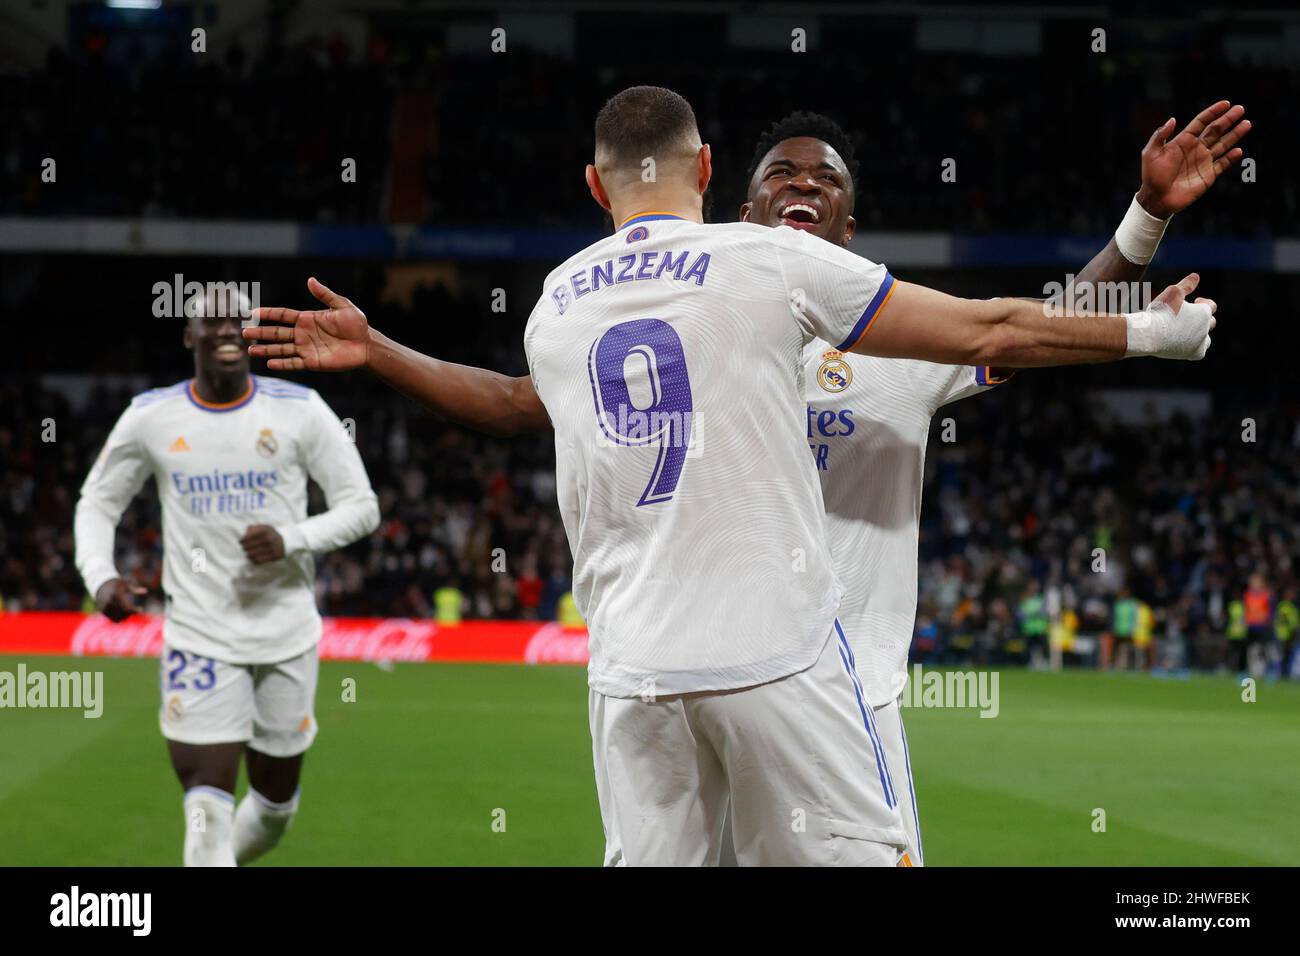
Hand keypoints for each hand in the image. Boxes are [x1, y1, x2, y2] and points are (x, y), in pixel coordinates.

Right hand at [95, 578, 146, 622]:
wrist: (100, 584)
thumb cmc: (116, 584)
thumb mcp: (126, 584)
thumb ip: (135, 589)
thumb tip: (146, 591)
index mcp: (116, 595)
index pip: (127, 607)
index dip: (135, 610)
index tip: (141, 609)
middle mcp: (109, 602)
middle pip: (123, 613)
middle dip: (130, 613)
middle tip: (135, 611)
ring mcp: (104, 607)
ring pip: (117, 618)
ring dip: (124, 617)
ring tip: (129, 613)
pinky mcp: (101, 610)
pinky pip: (111, 618)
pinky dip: (118, 618)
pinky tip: (123, 614)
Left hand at [240, 525, 285, 564]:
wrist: (286, 541)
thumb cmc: (270, 534)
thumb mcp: (263, 527)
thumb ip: (253, 528)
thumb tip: (245, 535)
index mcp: (265, 531)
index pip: (247, 538)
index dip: (242, 541)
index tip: (241, 542)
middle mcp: (269, 539)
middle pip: (248, 547)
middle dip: (245, 548)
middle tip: (245, 548)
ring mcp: (273, 548)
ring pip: (252, 555)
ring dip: (249, 555)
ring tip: (248, 554)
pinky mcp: (275, 556)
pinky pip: (259, 561)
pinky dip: (254, 560)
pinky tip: (253, 559)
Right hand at [244, 278, 370, 371]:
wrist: (367, 345)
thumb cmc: (356, 325)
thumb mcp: (342, 306)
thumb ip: (325, 295)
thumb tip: (310, 280)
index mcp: (307, 319)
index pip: (282, 315)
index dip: (268, 314)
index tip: (252, 313)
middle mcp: (303, 334)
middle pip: (277, 333)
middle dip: (260, 333)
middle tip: (244, 333)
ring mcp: (306, 348)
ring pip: (281, 349)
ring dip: (266, 350)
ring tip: (250, 351)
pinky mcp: (312, 362)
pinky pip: (294, 363)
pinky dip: (282, 364)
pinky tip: (269, 363)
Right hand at [1134, 273, 1216, 360]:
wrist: (1148, 335)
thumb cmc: (1159, 312)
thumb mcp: (1172, 293)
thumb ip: (1186, 285)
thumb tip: (1196, 276)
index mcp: (1204, 312)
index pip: (1211, 306)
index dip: (1202, 303)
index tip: (1194, 302)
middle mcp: (1206, 328)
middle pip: (1210, 322)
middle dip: (1201, 319)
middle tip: (1187, 317)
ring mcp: (1201, 342)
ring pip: (1207, 338)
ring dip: (1199, 334)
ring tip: (1186, 332)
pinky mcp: (1194, 354)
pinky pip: (1200, 351)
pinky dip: (1194, 347)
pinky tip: (1184, 344)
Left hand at [1137, 101, 1250, 218]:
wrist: (1157, 198)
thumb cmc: (1151, 175)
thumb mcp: (1151, 153)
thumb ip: (1160, 135)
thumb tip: (1173, 119)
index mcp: (1183, 140)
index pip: (1201, 122)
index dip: (1213, 112)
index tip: (1226, 103)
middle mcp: (1196, 148)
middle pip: (1215, 130)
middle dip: (1228, 119)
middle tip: (1241, 109)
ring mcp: (1203, 161)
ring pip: (1223, 144)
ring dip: (1235, 134)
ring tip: (1247, 124)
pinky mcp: (1208, 175)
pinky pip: (1223, 164)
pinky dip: (1231, 158)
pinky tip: (1238, 150)